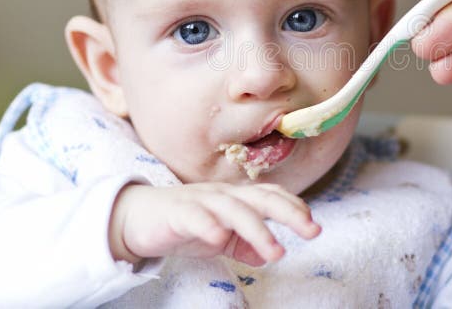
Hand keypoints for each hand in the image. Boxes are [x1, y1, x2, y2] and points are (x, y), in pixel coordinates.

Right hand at [108, 182, 320, 265]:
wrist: (138, 217)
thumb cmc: (184, 224)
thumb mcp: (220, 237)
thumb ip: (243, 244)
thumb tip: (267, 255)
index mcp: (236, 198)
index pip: (272, 196)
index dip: (295, 207)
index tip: (314, 227)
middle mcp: (223, 194)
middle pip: (262, 197)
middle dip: (290, 213)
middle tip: (311, 232)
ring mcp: (201, 200)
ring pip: (234, 209)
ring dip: (258, 229)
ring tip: (275, 252)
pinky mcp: (177, 212)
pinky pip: (195, 216)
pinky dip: (209, 225)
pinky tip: (220, 239)